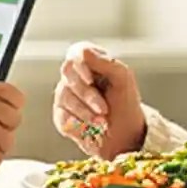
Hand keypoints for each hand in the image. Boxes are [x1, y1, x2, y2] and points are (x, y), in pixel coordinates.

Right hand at [53, 42, 145, 158]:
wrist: (125, 136)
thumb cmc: (125, 104)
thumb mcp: (123, 80)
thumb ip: (107, 62)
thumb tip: (83, 51)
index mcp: (90, 62)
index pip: (76, 52)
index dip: (80, 64)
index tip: (90, 79)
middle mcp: (74, 76)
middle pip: (68, 73)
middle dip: (87, 95)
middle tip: (104, 110)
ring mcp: (65, 95)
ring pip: (65, 97)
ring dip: (86, 113)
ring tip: (102, 122)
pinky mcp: (61, 115)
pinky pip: (63, 116)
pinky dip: (80, 125)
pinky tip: (91, 129)